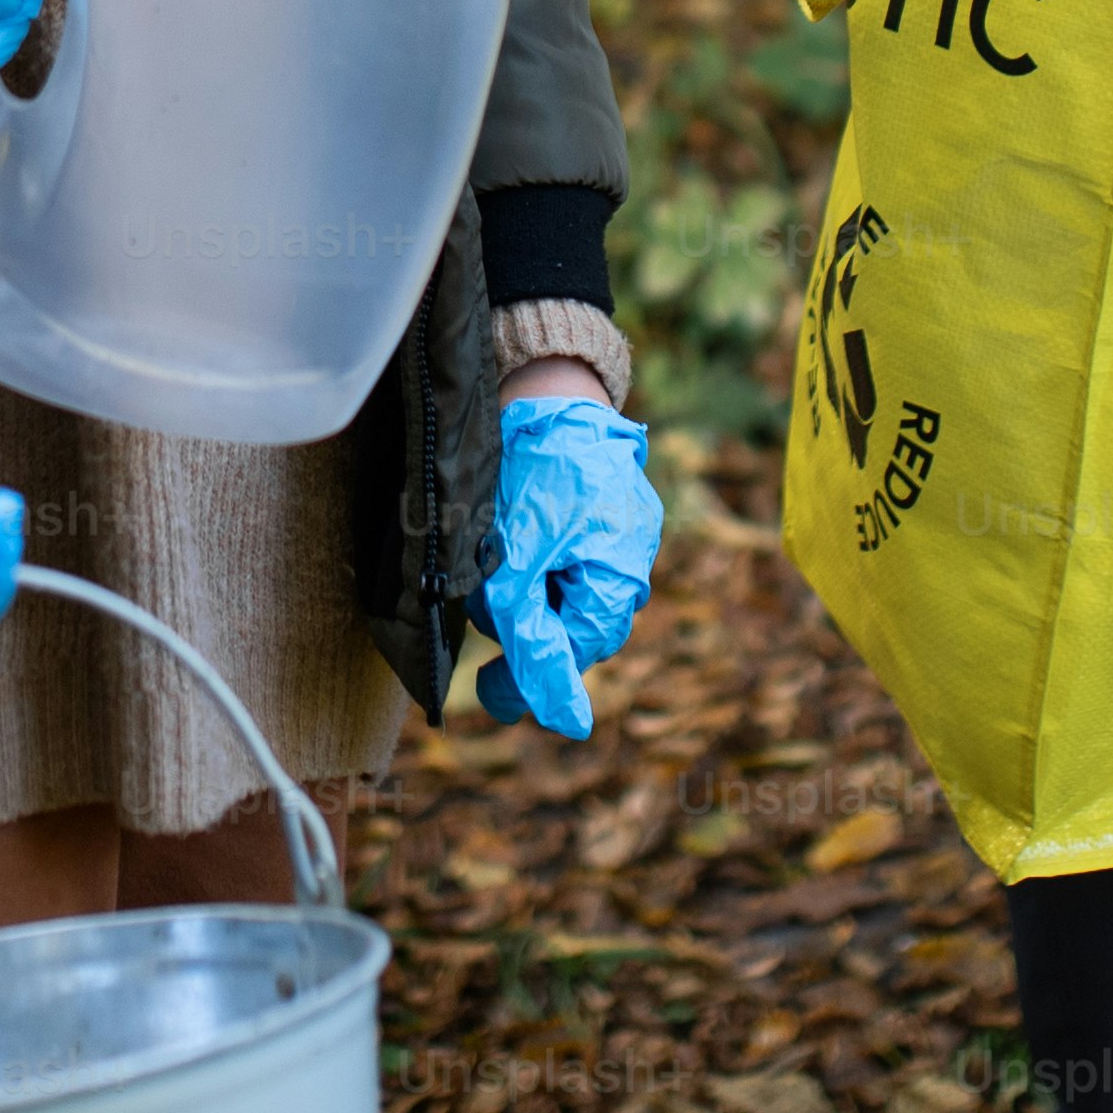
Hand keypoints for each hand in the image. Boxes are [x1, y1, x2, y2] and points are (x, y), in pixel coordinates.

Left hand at [468, 390, 662, 737]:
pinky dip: (530, 552)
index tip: (484, 686)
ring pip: (560, 590)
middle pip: (568, 623)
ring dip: (522, 584)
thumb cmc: (535, 476)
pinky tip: (507, 525)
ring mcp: (617, 534)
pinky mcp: (595, 511)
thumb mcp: (520, 564)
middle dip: (522, 616)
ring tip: (493, 545)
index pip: (573, 651)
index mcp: (619, 580)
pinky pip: (563, 554)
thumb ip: (539, 642)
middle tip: (483, 593)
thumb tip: (568, 724)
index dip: (526, 671)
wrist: (544, 387)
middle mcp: (629, 563)